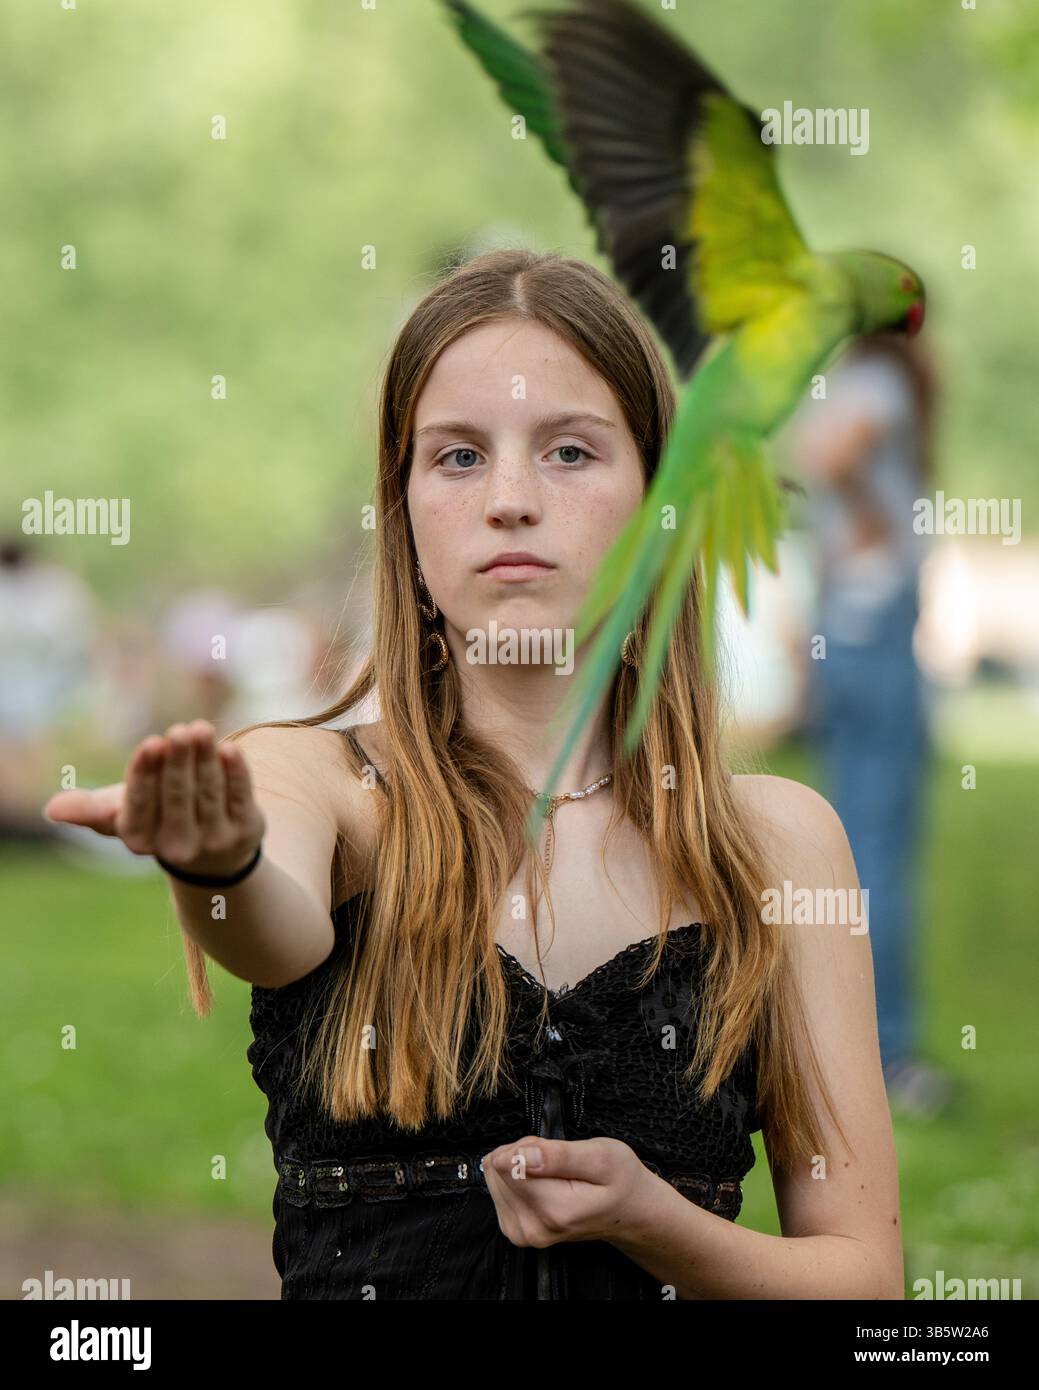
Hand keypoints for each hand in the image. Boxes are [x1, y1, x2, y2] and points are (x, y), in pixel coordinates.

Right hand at [42, 720, 265, 878]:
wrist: (212, 852)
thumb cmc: (156, 817)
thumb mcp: (120, 813)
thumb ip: (89, 809)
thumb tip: (52, 810)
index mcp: (140, 839)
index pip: (140, 804)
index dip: (146, 773)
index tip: (151, 743)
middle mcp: (177, 847)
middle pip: (178, 797)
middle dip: (179, 762)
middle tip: (180, 731)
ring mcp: (214, 841)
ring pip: (210, 792)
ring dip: (207, 759)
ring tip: (202, 729)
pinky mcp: (247, 830)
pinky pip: (240, 797)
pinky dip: (236, 773)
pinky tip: (230, 749)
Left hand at [481, 1135, 652, 1247]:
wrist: (630, 1212)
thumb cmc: (621, 1180)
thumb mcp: (601, 1156)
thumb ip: (559, 1156)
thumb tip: (521, 1156)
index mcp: (554, 1210)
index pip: (507, 1163)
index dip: (528, 1146)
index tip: (554, 1150)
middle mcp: (534, 1229)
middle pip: (498, 1170)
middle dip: (522, 1153)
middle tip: (558, 1160)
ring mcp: (524, 1235)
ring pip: (495, 1180)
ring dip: (518, 1166)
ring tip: (554, 1170)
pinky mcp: (517, 1233)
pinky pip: (498, 1193)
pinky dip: (516, 1180)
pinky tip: (542, 1180)